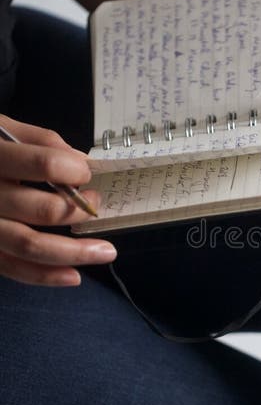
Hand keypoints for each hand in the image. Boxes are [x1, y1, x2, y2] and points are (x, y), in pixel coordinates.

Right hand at [0, 115, 115, 286]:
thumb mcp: (0, 128)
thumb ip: (40, 140)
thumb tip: (81, 160)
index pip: (44, 164)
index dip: (75, 170)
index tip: (87, 172)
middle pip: (42, 209)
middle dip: (80, 210)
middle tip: (96, 203)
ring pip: (30, 245)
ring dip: (75, 252)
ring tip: (106, 251)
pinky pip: (13, 268)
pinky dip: (46, 276)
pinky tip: (74, 276)